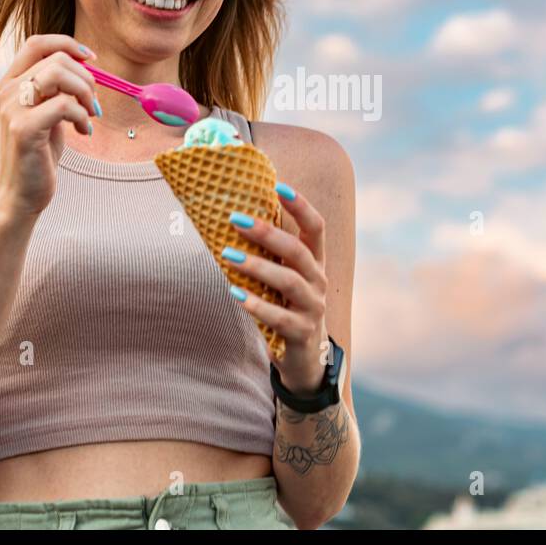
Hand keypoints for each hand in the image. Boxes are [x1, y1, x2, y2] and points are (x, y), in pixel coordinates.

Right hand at [0, 34, 100, 219]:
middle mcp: (8, 90)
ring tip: (90, 115)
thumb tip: (88, 66)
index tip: (92, 59)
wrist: (20, 194)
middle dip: (86, 78)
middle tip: (94, 103)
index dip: (68, 44)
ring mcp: (13, 108)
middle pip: (56, 58)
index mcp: (12, 83)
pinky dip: (82, 116)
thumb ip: (59, 89)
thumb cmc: (39, 153)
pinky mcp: (24, 128)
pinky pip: (64, 104)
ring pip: (59, 74)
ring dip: (85, 93)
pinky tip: (83, 131)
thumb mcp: (49, 113)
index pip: (37, 43)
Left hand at [222, 180, 331, 395]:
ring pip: (289, 281)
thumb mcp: (284, 278)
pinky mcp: (300, 333)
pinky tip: (234, 294)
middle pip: (298, 251)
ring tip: (227, 255)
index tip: (279, 186)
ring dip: (257, 266)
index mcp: (315, 263)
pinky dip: (256, 304)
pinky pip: (278, 317)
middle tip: (236, 219)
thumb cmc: (285, 306)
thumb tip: (235, 218)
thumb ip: (270, 254)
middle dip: (268, 233)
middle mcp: (318, 281)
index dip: (301, 206)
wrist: (303, 358)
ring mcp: (312, 308)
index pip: (316, 228)